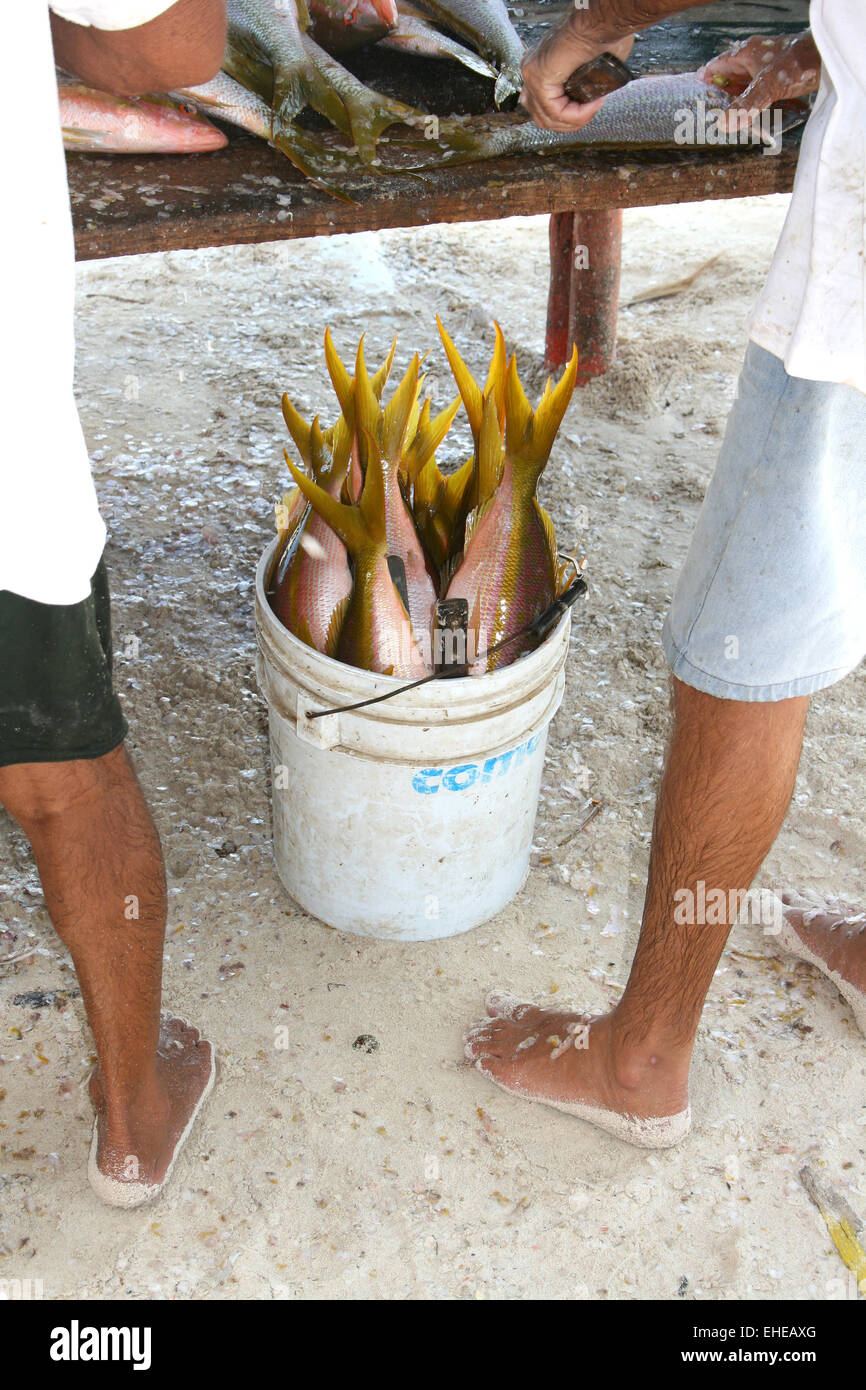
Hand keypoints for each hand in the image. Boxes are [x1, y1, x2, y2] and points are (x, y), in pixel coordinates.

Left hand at [520, 26, 634, 130]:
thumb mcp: (589, 73)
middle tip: (591, 112)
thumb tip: (587, 103)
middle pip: (543, 117)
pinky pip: (555, 113)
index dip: (570, 116)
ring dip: (575, 120)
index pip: (545, 109)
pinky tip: (592, 105)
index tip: (593, 105)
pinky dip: (576, 114)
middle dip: (570, 123)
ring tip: (593, 108)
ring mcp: (531, 74)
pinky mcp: (538, 78)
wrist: (602, 21)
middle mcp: (531, 70)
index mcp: (541, 68)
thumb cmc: (602, 37)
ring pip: (548, 119)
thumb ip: (581, 90)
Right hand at [698, 30, 820, 117]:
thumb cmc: (798, 62)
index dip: (704, 81)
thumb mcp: (767, 86)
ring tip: (728, 125)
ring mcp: (767, 69)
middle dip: (720, 98)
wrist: (828, 59)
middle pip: (730, 79)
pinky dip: (755, 107)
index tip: (693, 98)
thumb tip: (722, 125)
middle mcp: (754, 60)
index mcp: (746, 54)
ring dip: (739, 105)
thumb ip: (745, 106)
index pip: (717, 66)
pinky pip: (761, 95)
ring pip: (745, 88)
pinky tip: (753, 121)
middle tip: (708, 118)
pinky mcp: (779, 80)